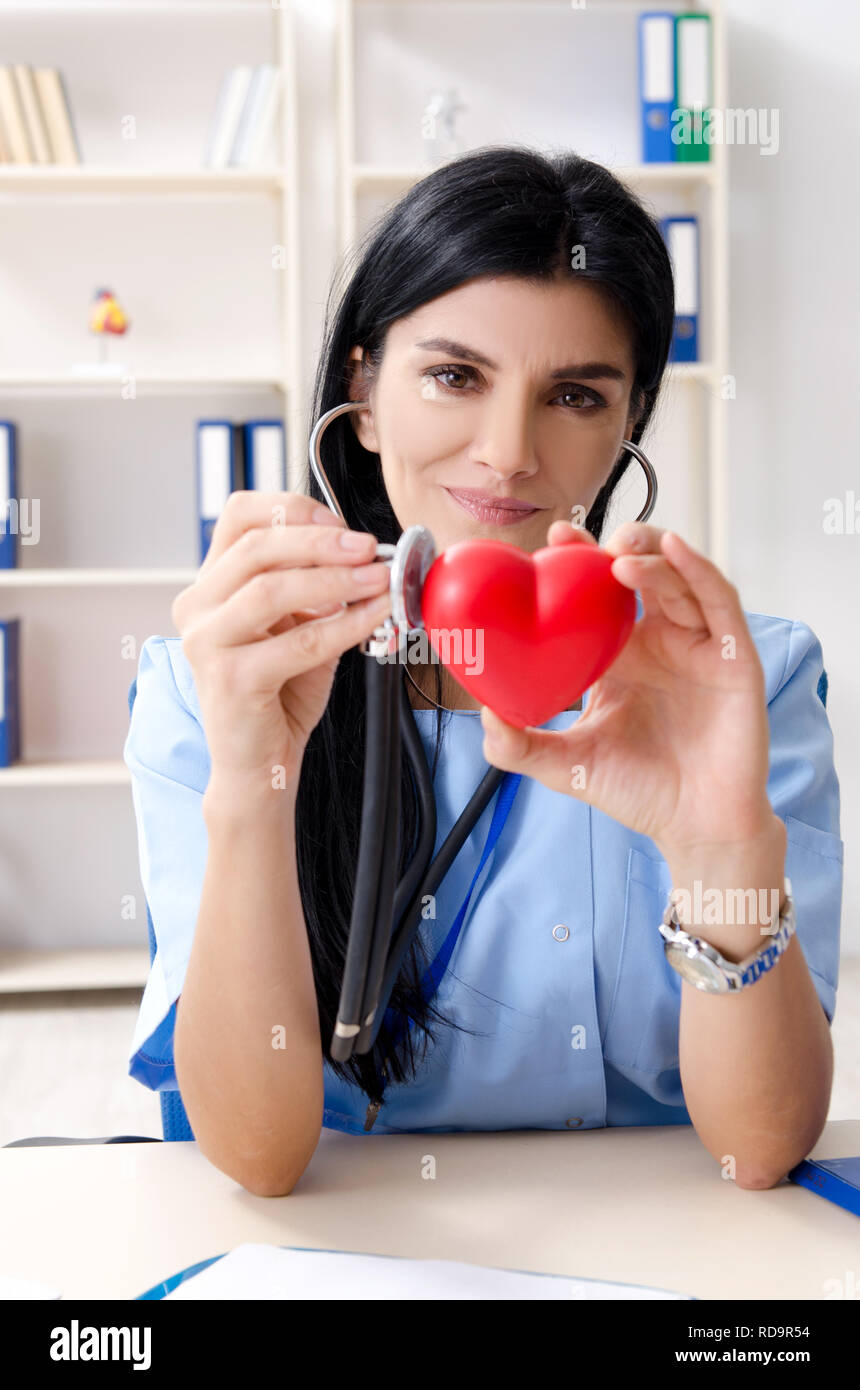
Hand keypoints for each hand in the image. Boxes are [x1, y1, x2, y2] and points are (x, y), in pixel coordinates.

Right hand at [172, 491, 391, 785]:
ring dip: (336, 579)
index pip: (240, 516)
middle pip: (258, 546)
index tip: (343, 525)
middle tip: (369, 547)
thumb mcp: (300, 627)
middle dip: (322, 541)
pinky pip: (299, 640)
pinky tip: (373, 617)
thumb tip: (368, 554)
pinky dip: (344, 624)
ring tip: (378, 579)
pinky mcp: (229, 678)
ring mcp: (206, 642)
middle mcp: (197, 606)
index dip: (295, 510)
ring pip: (272, 588)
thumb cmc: (279, 695)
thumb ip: (321, 590)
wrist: (258, 765)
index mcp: (211, 583)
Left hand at [479, 519, 775, 857]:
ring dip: (651, 555)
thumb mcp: (564, 765)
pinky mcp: (735, 658)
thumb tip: (483, 714)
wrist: (692, 827)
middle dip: (614, 545)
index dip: (578, 562)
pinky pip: (719, 603)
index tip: (550, 541)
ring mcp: (701, 647)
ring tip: (619, 551)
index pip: (599, 596)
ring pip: (680, 579)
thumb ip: (518, 745)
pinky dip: (697, 570)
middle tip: (579, 541)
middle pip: (643, 573)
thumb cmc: (637, 792)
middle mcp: (662, 643)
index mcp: (622, 657)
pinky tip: (671, 551)